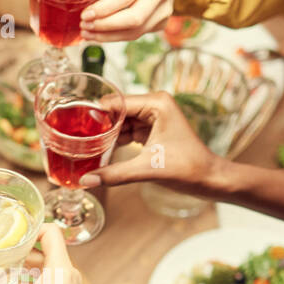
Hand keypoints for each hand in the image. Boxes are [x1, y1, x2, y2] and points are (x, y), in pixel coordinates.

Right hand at [0, 225, 100, 283]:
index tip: (10, 234)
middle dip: (19, 252)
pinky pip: (47, 283)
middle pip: (43, 250)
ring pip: (44, 268)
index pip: (50, 232)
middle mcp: (67, 274)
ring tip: (1, 273)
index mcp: (60, 268)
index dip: (31, 228)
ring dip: (23, 269)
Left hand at [79, 0, 175, 42]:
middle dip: (105, 26)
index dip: (105, 8)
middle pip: (134, 17)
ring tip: (86, 32)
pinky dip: (114, 37)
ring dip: (107, 35)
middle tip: (84, 25)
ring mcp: (164, 9)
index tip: (86, 14)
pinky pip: (136, 35)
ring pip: (135, 31)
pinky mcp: (161, 22)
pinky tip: (98, 35)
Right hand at [80, 91, 219, 192]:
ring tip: (82, 145)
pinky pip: (128, 132)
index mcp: (157, 103)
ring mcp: (155, 117)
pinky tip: (99, 151)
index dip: (94, 114)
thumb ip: (114, 174)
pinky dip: (115, 141)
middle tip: (73, 138)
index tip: (73, 125)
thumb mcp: (146, 170)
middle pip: (116, 111)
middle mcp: (155, 105)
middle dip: (98, 125)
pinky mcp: (154, 130)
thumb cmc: (188, 169)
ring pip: (120, 122)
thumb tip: (85, 180)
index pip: (116, 103)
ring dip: (105, 134)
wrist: (210, 179)